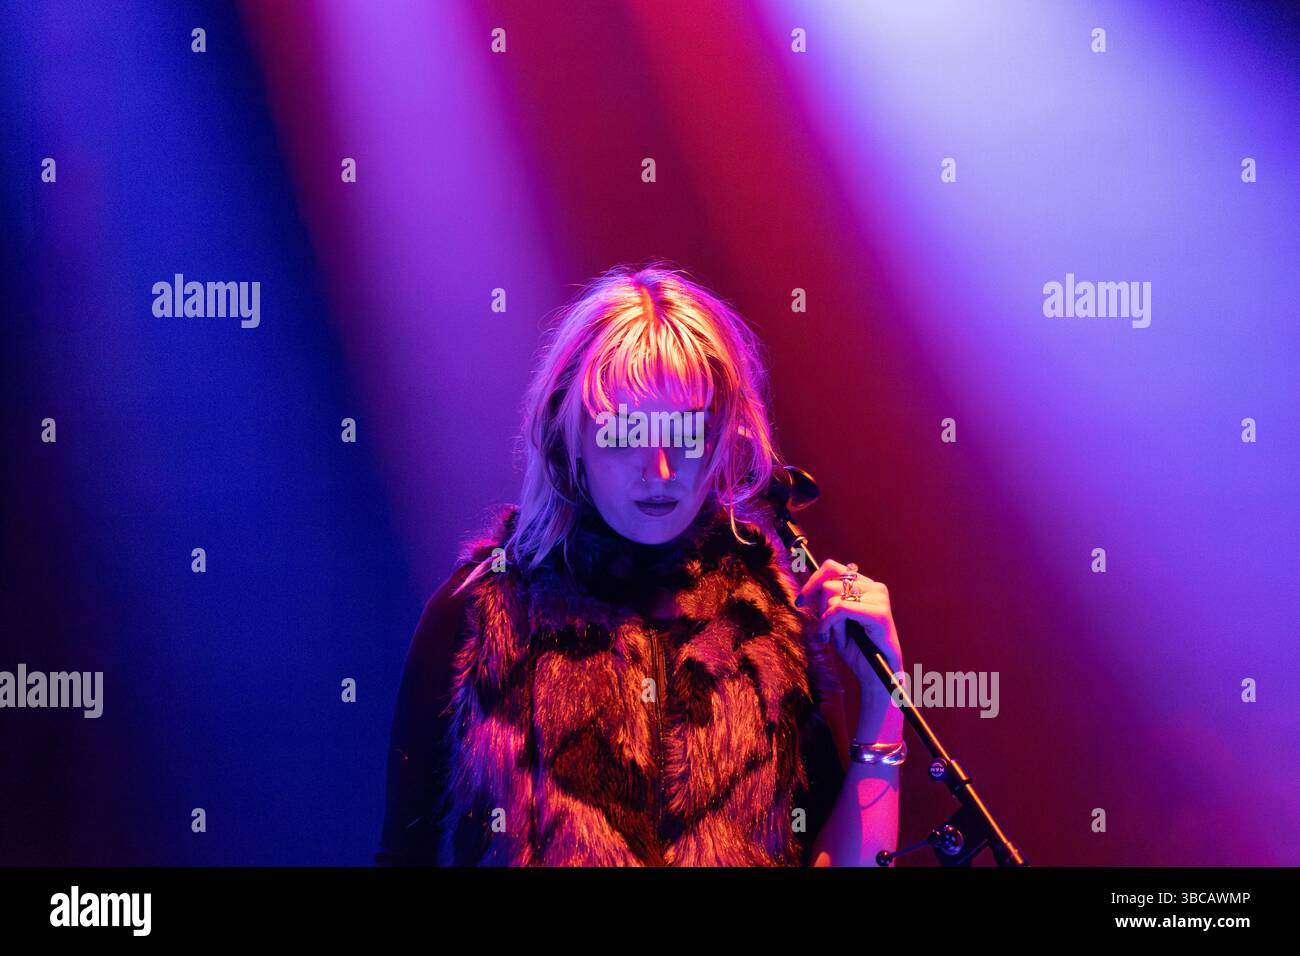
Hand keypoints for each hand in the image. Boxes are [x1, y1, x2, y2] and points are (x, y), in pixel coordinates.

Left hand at [797, 558, 903, 703]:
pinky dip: (828, 622)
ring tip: (833, 635)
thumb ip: (826, 601)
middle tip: (823, 628)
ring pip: (833, 594)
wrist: (875, 676)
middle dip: (819, 606)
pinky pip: (840, 608)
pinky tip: (829, 637)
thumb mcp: (834, 621)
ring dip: (826, 618)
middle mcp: (874, 587)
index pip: (833, 567)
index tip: (801, 601)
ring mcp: (879, 598)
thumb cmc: (856, 649)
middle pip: (829, 582)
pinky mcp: (879, 614)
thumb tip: (811, 587)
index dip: (813, 580)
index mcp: (865, 585)